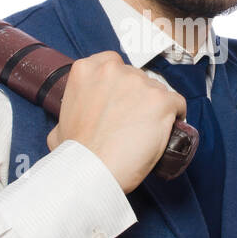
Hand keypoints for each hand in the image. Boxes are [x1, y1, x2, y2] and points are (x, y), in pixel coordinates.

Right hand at [46, 51, 186, 193]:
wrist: (91, 172)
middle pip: (137, 78)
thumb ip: (70, 113)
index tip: (122, 102)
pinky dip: (175, 117)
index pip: (114, 65)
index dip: (120, 86)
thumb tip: (72, 122)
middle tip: (132, 123)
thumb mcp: (59, 125)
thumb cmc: (75, 155)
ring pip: (158, 90)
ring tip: (147, 132)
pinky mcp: (161, 100)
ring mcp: (139, 83)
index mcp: (86, 69)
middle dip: (137, 98)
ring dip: (156, 108)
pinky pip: (178, 104)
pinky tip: (166, 132)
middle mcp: (113, 70)